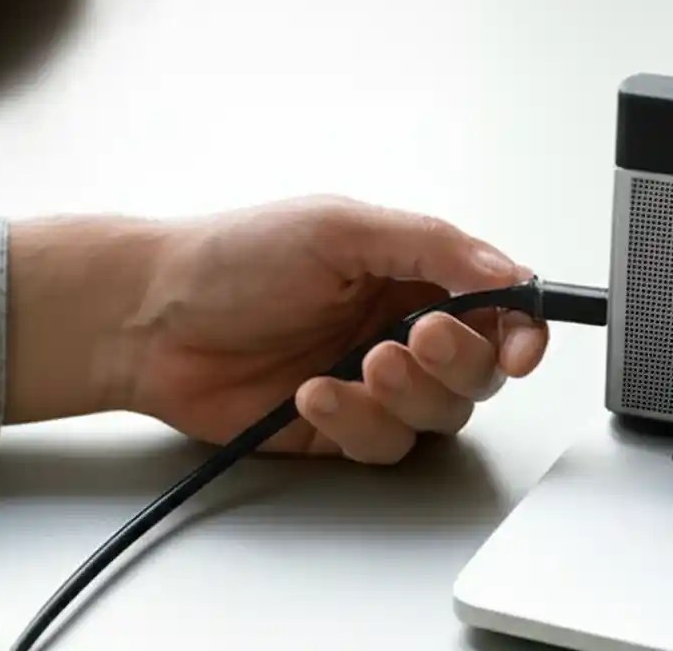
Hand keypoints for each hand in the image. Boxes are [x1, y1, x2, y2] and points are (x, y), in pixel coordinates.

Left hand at [6, 196, 547, 463]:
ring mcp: (377, 383)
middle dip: (457, 361)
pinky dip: (355, 423)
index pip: (500, 307)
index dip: (523, 332)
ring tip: (358, 365)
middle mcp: (405, 328)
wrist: (149, 320)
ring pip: (441, 415)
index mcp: (416, 272)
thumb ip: (435, 245)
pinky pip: (385, 445)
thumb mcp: (340, 227)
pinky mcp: (344, 429)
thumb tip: (509, 271)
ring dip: (406, 396)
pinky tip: (311, 394)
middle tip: (415, 337)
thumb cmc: (234, 257)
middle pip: (481, 369)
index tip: (521, 349)